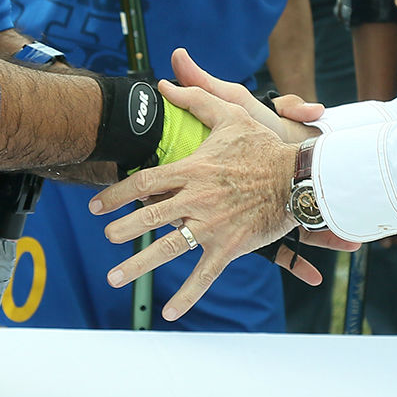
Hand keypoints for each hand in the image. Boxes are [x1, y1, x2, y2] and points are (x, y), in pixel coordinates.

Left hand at [90, 48, 347, 320]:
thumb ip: (197, 98)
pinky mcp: (229, 248)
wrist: (298, 178)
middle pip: (148, 217)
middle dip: (121, 230)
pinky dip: (186, 296)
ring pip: (167, 249)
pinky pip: (202, 276)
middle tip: (105, 238)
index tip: (98, 206)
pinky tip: (168, 312)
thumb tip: (165, 84)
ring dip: (137, 265)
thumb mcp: (232, 114)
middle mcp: (196, 200)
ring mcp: (211, 227)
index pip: (144, 182)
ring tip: (114, 278)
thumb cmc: (264, 145)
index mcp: (192, 170)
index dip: (116, 194)